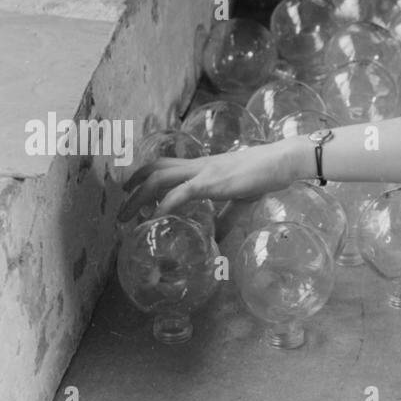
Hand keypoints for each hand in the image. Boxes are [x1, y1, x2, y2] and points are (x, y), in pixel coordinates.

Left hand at [121, 139, 301, 219]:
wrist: (279, 162)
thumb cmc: (264, 176)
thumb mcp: (241, 199)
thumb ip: (227, 217)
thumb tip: (218, 238)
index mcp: (203, 167)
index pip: (166, 164)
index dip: (145, 175)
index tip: (131, 189)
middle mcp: (197, 166)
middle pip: (155, 169)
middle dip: (133, 187)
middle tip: (121, 207)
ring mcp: (203, 172)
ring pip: (160, 178)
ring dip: (139, 196)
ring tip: (128, 215)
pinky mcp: (211, 182)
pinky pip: (181, 192)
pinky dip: (165, 203)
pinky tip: (156, 215)